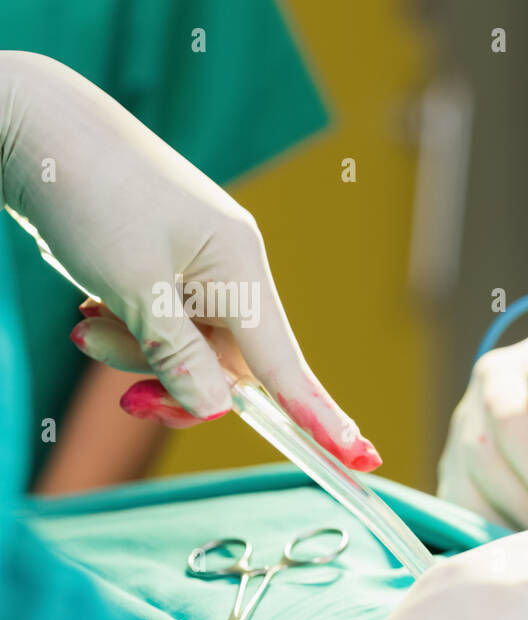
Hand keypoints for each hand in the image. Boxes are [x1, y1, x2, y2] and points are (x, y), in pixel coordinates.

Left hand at [0, 52, 378, 468]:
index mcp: (241, 267)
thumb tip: (217, 408)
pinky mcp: (165, 262)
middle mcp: (231, 268)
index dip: (322, 417)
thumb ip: (178, 357)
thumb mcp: (131, 289)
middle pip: (225, 364)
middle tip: (124, 395)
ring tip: (87, 322)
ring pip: (185, 347)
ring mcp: (198, 264)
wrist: (30, 120)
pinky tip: (94, 303)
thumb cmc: (88, 191)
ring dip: (135, 354)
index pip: (287, 363)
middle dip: (171, 382)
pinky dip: (127, 328)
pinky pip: (162, 322)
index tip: (361, 459)